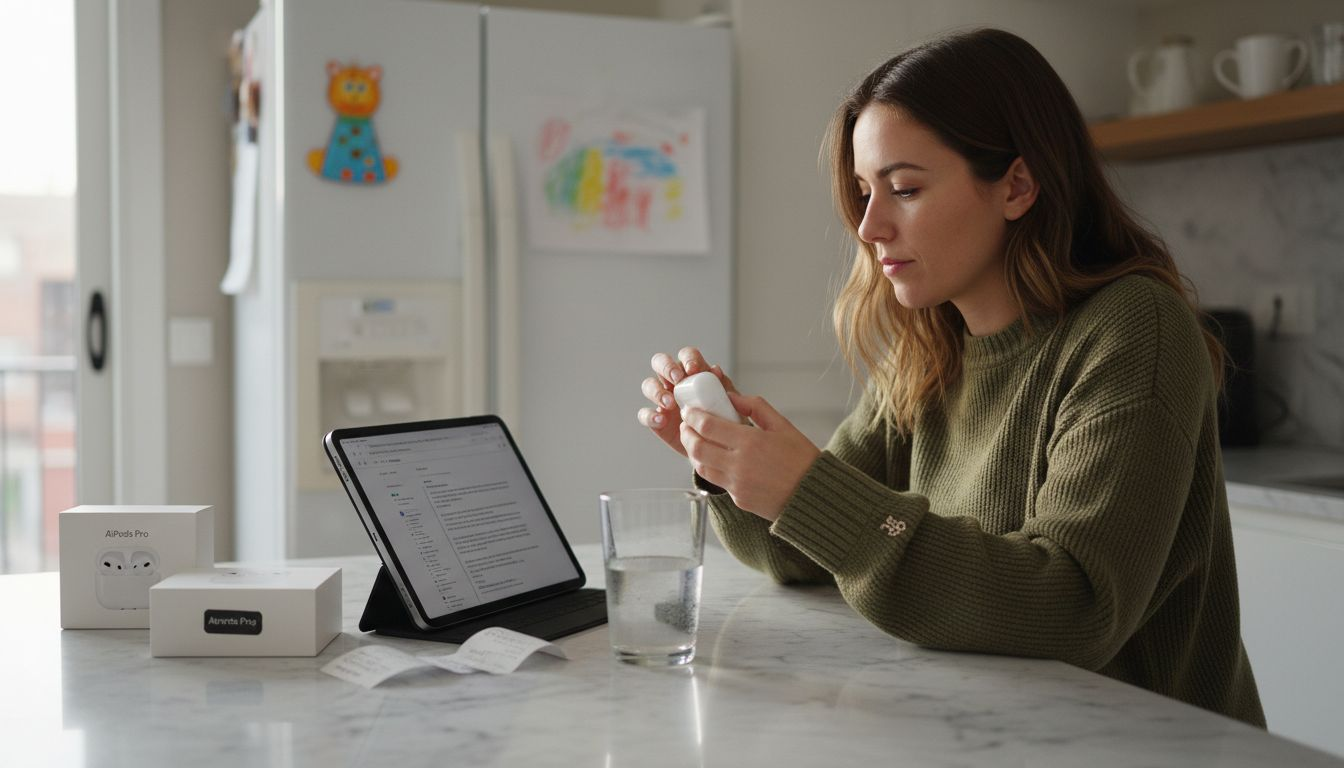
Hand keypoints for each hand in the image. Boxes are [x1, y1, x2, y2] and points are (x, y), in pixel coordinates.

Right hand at [637, 346, 738, 457]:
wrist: (719, 446)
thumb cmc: (724, 418)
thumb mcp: (728, 402)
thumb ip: (723, 386)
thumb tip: (715, 369)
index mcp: (693, 372)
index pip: (686, 355)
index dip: (687, 358)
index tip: (693, 370)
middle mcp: (673, 382)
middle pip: (660, 362)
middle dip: (666, 368)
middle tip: (676, 381)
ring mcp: (662, 399)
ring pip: (649, 385)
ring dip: (657, 391)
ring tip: (670, 404)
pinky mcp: (655, 419)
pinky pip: (644, 414)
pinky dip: (650, 415)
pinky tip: (661, 420)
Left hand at [679, 391, 820, 520]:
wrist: (813, 496)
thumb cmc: (801, 458)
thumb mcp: (783, 425)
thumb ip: (755, 407)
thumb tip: (731, 397)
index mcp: (750, 442)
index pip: (707, 426)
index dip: (692, 416)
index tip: (689, 411)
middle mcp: (739, 464)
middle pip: (696, 447)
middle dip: (687, 433)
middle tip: (687, 425)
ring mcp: (736, 485)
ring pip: (701, 467)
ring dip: (693, 452)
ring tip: (695, 441)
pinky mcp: (738, 499)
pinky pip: (717, 481)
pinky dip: (711, 467)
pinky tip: (715, 458)